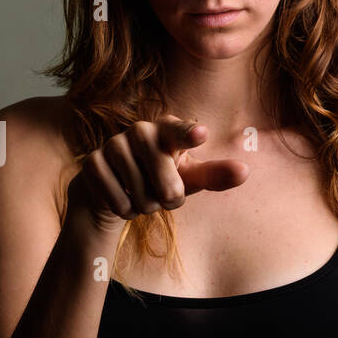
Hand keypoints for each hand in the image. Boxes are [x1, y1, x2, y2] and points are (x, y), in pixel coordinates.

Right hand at [66, 117, 249, 235]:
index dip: (189, 134)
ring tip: (140, 193)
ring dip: (145, 205)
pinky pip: (118, 200)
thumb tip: (244, 171)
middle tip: (164, 195)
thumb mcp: (190, 178)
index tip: (200, 134)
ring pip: (140, 194)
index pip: (180, 132)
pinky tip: (122, 198)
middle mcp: (140, 130)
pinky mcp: (92, 163)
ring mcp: (113, 144)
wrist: (115, 191)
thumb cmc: (161, 179)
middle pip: (165, 180)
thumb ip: (215, 175)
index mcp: (167, 129)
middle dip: (169, 198)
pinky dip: (124, 209)